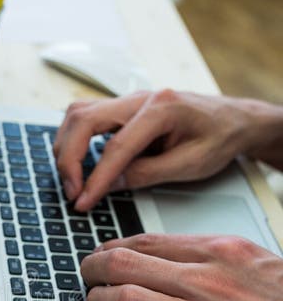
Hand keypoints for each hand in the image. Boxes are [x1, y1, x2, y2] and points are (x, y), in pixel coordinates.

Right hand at [53, 89, 268, 212]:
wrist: (233, 119)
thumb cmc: (219, 138)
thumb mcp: (190, 164)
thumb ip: (147, 173)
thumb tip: (111, 184)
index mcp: (161, 108)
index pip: (115, 146)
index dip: (95, 178)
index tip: (83, 202)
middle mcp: (139, 98)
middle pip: (84, 119)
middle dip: (70, 159)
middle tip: (73, 193)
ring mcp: (128, 100)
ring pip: (78, 113)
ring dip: (66, 147)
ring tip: (72, 181)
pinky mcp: (122, 109)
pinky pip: (86, 117)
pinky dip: (74, 139)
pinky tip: (78, 163)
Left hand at [81, 233, 282, 300]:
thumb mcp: (253, 262)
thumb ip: (207, 256)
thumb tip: (158, 254)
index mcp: (220, 252)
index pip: (147, 242)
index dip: (111, 248)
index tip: (99, 255)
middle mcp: (209, 281)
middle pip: (128, 264)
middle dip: (93, 269)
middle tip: (84, 277)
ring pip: (131, 300)